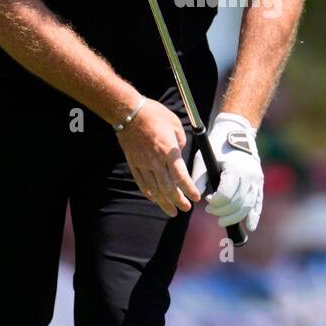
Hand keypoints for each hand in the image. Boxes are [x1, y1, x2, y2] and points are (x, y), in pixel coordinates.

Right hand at [115, 99, 200, 217]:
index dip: (189, 189)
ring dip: (164, 203)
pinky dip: (149, 194)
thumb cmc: (154, 114)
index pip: (181, 176)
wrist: (129, 112)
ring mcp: (143, 164)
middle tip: (186, 208)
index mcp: (169, 151)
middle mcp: (156, 161)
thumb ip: (180, 142)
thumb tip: (179, 154)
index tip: (196, 198)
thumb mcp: (175, 124)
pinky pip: (142, 183)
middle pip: (168, 188)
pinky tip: (155, 199)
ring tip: (172, 212)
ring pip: (155, 189)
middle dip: (179, 201)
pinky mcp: (134, 163)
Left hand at [190, 113, 263, 231]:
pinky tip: (250, 226)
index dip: (215, 203)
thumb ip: (199, 179)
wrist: (236, 132)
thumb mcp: (203, 159)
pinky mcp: (259, 181)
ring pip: (247, 205)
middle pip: (237, 202)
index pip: (226, 194)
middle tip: (211, 212)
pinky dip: (254, 215)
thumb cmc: (216, 146)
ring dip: (235, 216)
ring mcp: (256, 179)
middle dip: (222, 211)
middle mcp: (248, 175)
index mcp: (234, 169)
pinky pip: (258, 202)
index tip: (207, 202)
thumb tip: (196, 198)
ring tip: (222, 220)